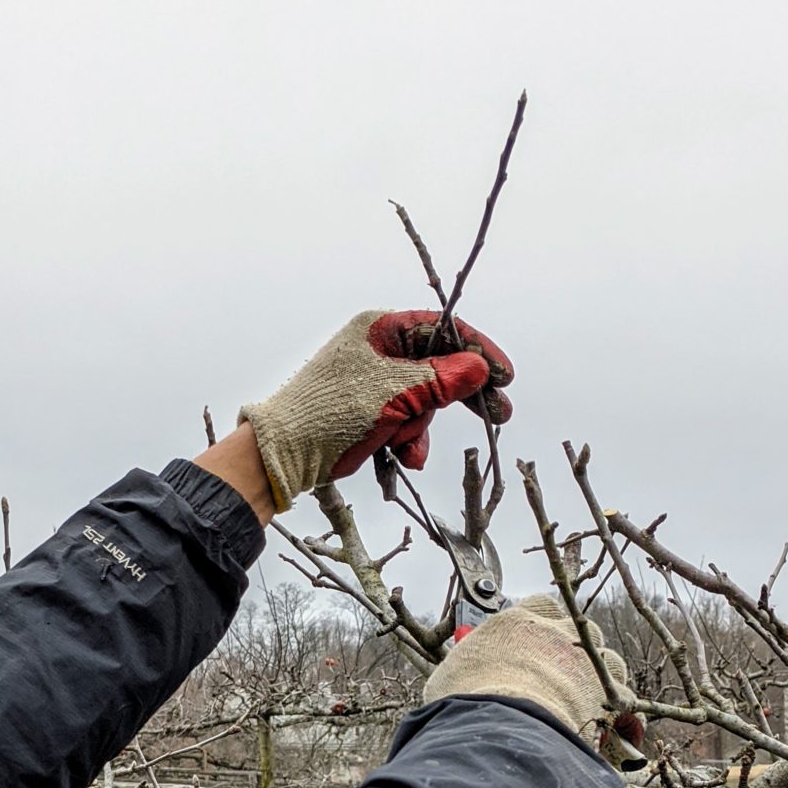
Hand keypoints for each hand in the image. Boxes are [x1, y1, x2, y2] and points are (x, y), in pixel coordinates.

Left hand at [240, 310, 513, 511]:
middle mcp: (376, 349)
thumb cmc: (332, 413)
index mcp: (380, 328)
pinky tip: (403, 458)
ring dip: (421, 427)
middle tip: (498, 414)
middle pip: (436, 366)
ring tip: (411, 449)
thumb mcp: (396, 394)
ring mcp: (371, 380)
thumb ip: (442, 379)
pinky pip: (403, 420)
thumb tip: (478, 368)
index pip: (442, 329)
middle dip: (460, 396)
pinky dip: (406, 439)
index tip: (503, 375)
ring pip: (421, 400)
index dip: (477, 351)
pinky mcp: (366, 411)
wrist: (284, 454)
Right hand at [422, 595, 643, 759]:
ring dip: (598, 676)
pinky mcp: (607, 692)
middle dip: (574, 650)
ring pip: (607, 658)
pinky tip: (603, 725)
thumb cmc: (466, 703)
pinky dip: (614, 710)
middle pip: (580, 629)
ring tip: (583, 700)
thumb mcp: (452, 676)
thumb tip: (460, 671)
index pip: (542, 607)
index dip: (542, 625)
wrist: (502, 728)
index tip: (535, 643)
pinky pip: (622, 695)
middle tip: (560, 676)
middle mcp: (557, 634)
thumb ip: (467, 665)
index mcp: (518, 623)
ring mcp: (586, 660)